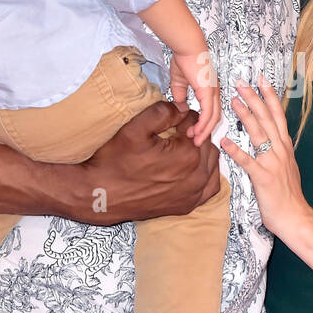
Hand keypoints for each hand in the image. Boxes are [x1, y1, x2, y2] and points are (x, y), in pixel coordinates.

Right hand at [80, 99, 219, 222]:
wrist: (101, 196)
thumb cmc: (115, 163)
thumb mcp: (135, 128)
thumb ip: (163, 112)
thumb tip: (183, 107)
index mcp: (187, 155)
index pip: (196, 122)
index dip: (181, 117)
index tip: (168, 122)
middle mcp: (196, 176)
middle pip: (206, 141)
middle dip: (193, 134)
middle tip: (172, 134)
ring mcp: (193, 194)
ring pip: (211, 162)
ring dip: (201, 152)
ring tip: (180, 149)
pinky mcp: (188, 205)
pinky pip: (210, 187)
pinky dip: (205, 174)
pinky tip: (192, 169)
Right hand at [169, 50, 220, 145]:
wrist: (187, 47)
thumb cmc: (184, 58)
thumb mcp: (180, 81)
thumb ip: (180, 94)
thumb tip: (180, 106)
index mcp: (209, 88)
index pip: (211, 110)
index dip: (204, 123)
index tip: (194, 132)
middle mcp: (214, 91)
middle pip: (215, 117)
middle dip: (206, 131)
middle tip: (196, 141)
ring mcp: (213, 92)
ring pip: (213, 118)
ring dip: (204, 131)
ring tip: (195, 141)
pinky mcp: (208, 92)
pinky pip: (208, 113)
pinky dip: (203, 124)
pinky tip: (196, 132)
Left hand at [220, 74, 308, 238]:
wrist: (296, 217)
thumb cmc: (289, 195)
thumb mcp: (286, 167)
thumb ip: (277, 151)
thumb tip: (270, 139)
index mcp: (285, 147)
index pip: (278, 115)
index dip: (269, 96)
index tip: (261, 80)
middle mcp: (280, 150)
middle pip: (267, 118)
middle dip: (254, 98)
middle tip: (241, 83)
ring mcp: (272, 163)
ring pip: (258, 134)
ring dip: (246, 116)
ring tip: (233, 101)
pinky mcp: (263, 178)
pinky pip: (247, 161)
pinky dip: (236, 150)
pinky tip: (224, 141)